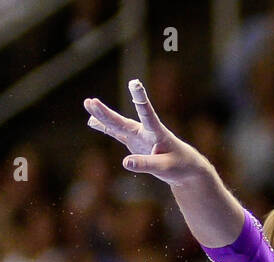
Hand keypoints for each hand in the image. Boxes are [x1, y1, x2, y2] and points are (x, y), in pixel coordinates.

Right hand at [84, 79, 208, 185]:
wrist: (185, 167)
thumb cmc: (179, 165)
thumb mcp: (164, 167)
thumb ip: (146, 164)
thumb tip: (125, 162)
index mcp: (156, 133)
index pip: (146, 113)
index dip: (140, 98)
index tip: (135, 82)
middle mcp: (145, 131)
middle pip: (123, 121)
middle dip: (106, 113)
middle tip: (91, 102)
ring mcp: (138, 136)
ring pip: (117, 125)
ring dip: (103, 116)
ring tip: (88, 103)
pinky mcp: (134, 143)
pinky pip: (116, 134)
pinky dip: (105, 128)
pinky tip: (92, 121)